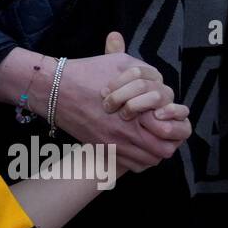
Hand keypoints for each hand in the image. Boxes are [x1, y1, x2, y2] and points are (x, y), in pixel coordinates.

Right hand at [54, 32, 190, 170]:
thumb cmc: (85, 73)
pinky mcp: (101, 149)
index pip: (168, 130)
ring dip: (154, 151)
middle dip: (167, 141)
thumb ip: (144, 71)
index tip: (167, 116)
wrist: (54, 88)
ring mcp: (111, 145)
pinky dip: (139, 160)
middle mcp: (124, 134)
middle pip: (162, 151)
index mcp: (133, 112)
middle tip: (164, 130)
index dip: (174, 125)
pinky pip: (130, 165)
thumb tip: (158, 80)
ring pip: (148, 161)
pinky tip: (136, 146)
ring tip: (152, 138)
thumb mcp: (119, 62)